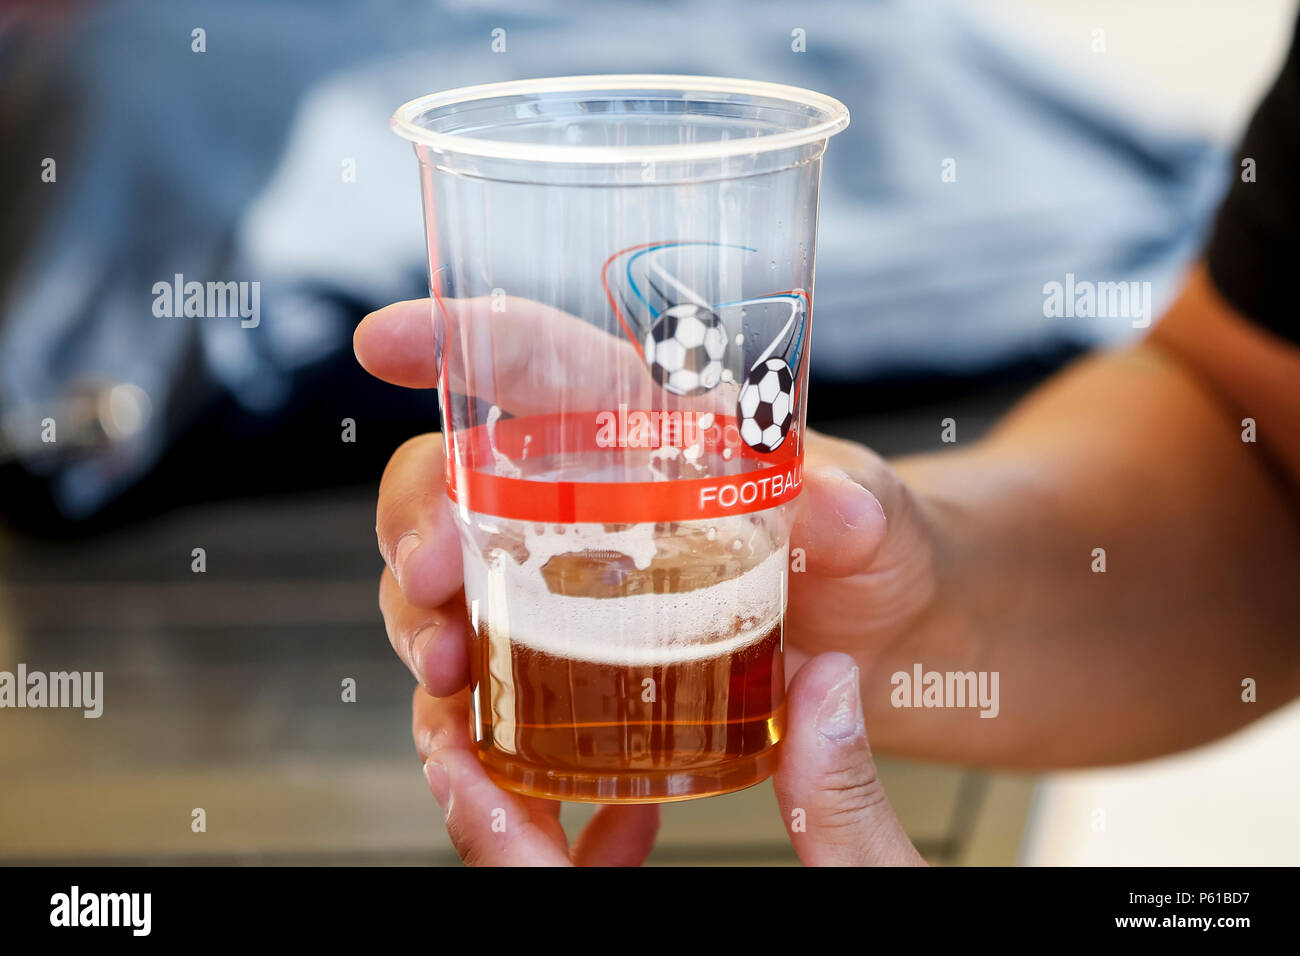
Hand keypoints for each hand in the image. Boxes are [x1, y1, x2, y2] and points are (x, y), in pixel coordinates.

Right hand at [356, 297, 939, 864]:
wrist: (886, 644)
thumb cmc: (875, 551)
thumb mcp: (879, 523)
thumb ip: (862, 508)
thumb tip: (836, 504)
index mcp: (643, 427)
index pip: (538, 364)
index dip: (457, 339)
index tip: (387, 340)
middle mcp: (584, 500)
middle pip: (453, 489)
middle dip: (415, 530)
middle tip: (429, 582)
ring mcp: (570, 589)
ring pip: (450, 600)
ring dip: (425, 644)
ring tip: (449, 693)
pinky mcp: (576, 670)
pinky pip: (495, 702)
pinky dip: (487, 748)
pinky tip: (536, 786)